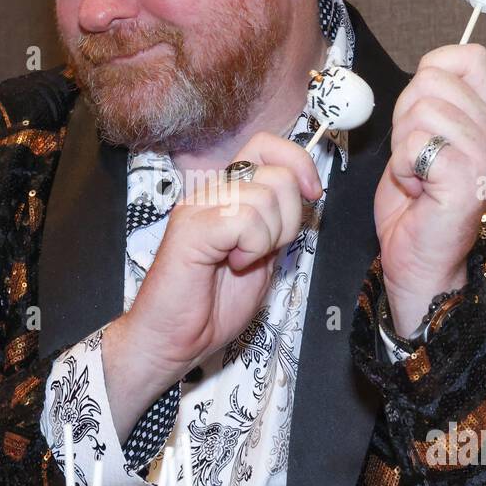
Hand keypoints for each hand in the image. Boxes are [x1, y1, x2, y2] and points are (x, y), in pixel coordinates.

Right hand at [120, 131, 322, 381]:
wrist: (173, 340)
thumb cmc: (210, 306)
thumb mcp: (261, 257)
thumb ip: (276, 224)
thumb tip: (305, 195)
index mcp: (225, 195)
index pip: (266, 145)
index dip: (298, 163)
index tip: (312, 194)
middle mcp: (210, 193)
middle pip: (277, 173)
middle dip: (290, 218)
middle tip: (264, 249)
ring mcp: (198, 207)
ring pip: (265, 197)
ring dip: (268, 239)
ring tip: (243, 260)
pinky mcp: (191, 228)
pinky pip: (245, 220)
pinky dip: (252, 247)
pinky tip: (233, 263)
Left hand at [376, 43, 485, 333]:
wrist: (418, 263)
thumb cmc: (415, 208)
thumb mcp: (421, 140)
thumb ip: (427, 105)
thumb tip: (427, 70)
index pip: (469, 57)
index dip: (432, 73)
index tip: (420, 115)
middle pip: (433, 80)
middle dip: (405, 118)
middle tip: (416, 158)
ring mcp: (484, 156)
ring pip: (420, 111)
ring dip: (402, 146)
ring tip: (418, 176)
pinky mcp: (467, 178)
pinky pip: (415, 144)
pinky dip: (402, 166)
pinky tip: (418, 189)